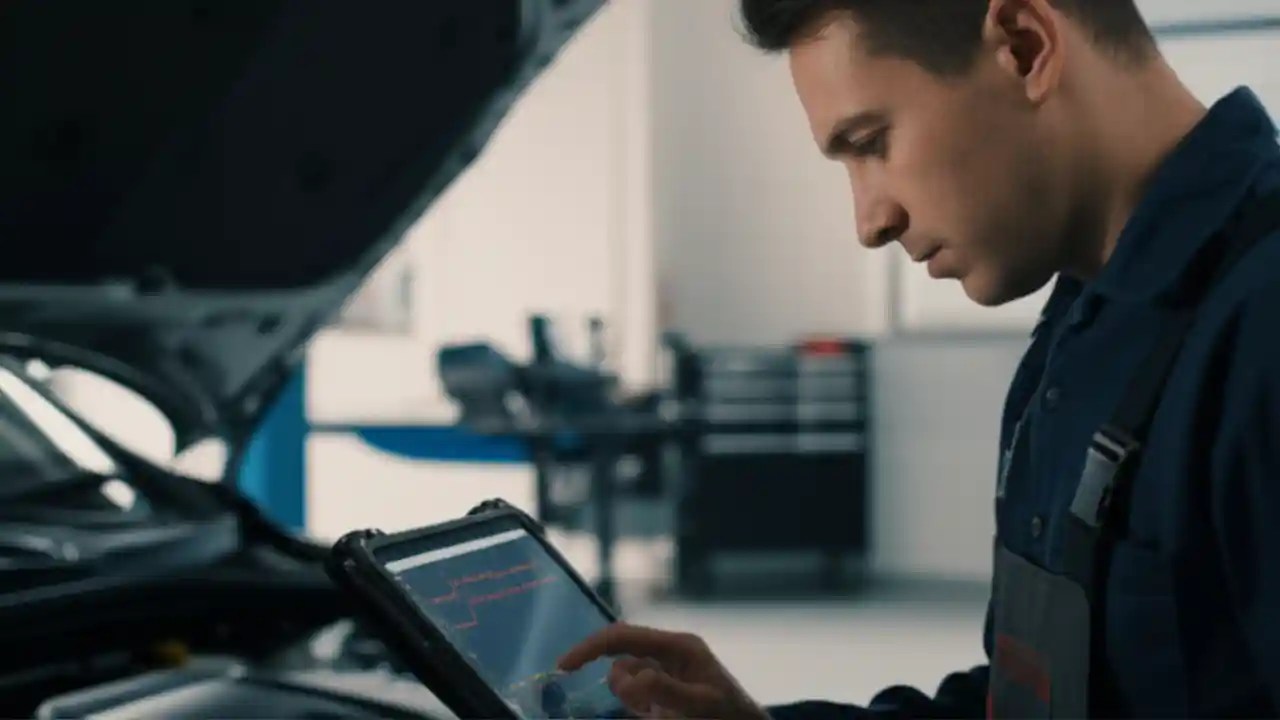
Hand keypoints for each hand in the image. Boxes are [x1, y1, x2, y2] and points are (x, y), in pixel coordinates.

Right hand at [558, 622, 769, 719]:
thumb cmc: (729, 717)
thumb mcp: (700, 704)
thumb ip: (666, 690)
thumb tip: (629, 676)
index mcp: (678, 646)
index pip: (625, 636)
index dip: (591, 647)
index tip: (564, 665)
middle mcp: (669, 653)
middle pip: (621, 651)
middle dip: (612, 676)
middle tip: (612, 697)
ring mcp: (666, 671)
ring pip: (625, 674)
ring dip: (627, 695)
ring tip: (652, 713)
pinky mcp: (664, 689)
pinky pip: (635, 690)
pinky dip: (634, 702)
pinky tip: (653, 714)